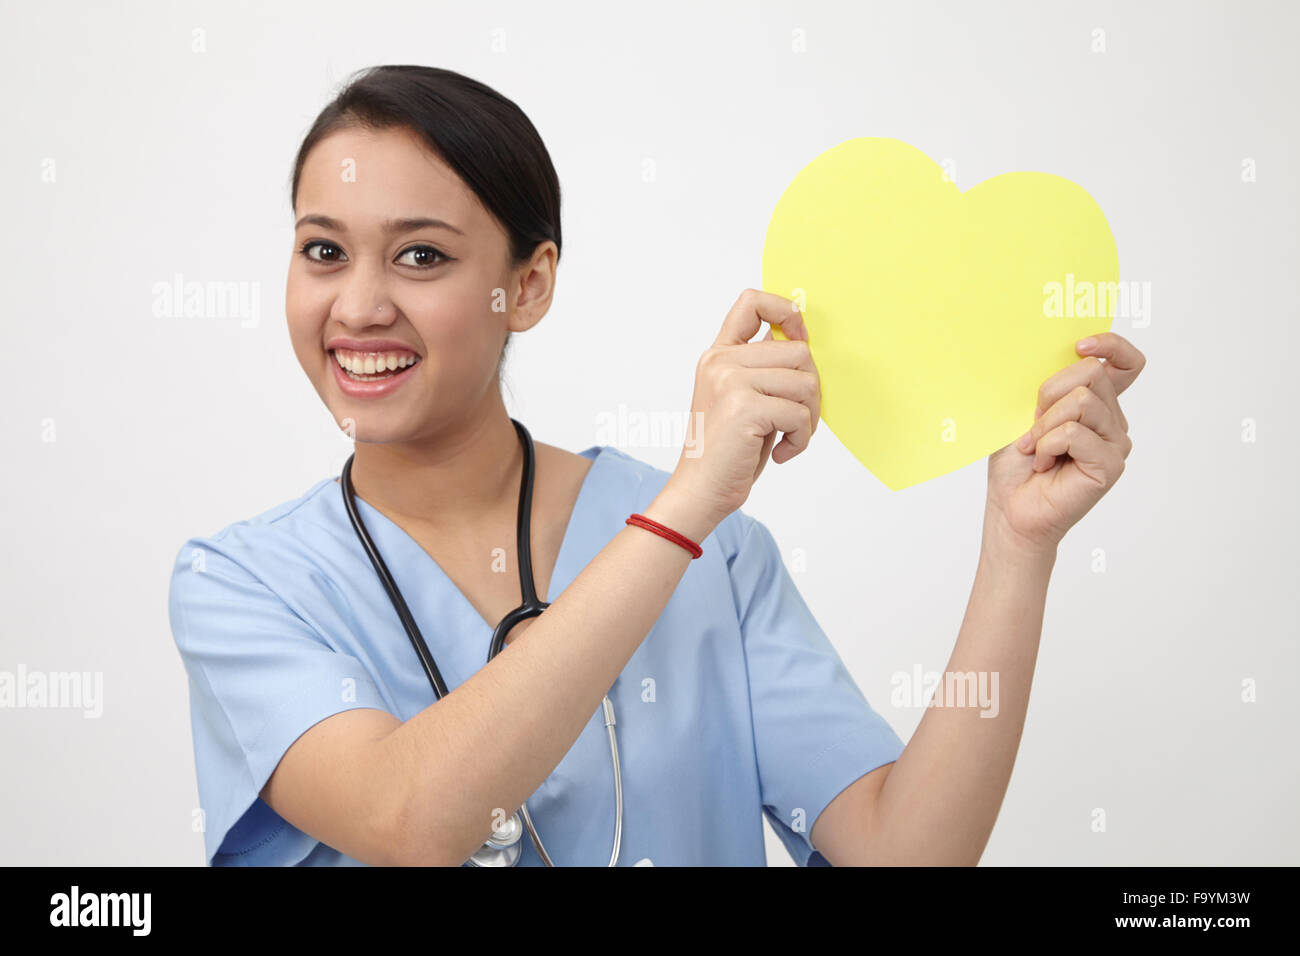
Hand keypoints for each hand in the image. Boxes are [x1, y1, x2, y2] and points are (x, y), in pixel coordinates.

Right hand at [663, 289, 821, 533]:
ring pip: (806, 382)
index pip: (752, 302)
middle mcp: (721, 362)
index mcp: (719, 355)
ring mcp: (731, 381)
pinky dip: (801, 440)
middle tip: (797, 419)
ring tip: (789, 437)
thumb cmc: (726, 451)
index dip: (786, 311)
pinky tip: (781, 453)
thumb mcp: (741, 399)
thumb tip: (799, 341)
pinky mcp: (745, 407)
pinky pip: (799, 414)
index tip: (799, 338)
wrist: (700, 490)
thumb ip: (761, 368)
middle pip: (798, 351)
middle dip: (811, 389)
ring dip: (808, 417)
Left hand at [985, 332, 1145, 555]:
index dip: (1111, 346)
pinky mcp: (1110, 464)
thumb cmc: (1016, 462)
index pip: (1127, 364)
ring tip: (1035, 448)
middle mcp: (1112, 419)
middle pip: (1091, 372)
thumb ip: (1047, 385)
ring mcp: (1115, 441)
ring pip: (1080, 401)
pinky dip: (1047, 445)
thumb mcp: (1023, 412)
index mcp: (1096, 402)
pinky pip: (1074, 433)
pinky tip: (1043, 464)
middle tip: (1032, 424)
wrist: (1010, 506)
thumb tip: (1059, 355)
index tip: (1079, 345)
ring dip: (1044, 424)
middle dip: (1049, 392)